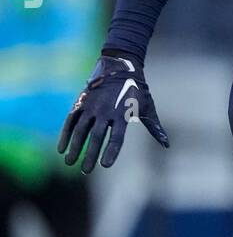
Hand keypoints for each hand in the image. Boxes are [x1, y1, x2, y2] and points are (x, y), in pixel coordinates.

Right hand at [57, 56, 169, 173]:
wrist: (119, 66)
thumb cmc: (136, 89)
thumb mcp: (148, 107)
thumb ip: (154, 127)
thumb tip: (166, 144)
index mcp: (123, 114)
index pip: (116, 137)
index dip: (111, 152)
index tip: (105, 165)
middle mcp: (106, 111)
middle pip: (96, 136)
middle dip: (90, 154)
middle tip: (86, 170)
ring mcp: (92, 106)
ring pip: (81, 129)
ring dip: (75, 147)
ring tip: (70, 163)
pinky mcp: (82, 102)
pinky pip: (71, 120)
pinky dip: (65, 134)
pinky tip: (62, 149)